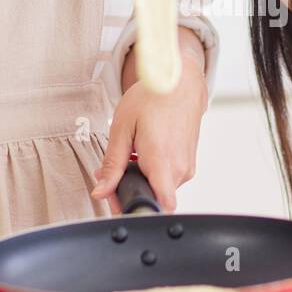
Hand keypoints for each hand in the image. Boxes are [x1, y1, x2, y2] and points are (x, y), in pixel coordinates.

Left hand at [90, 55, 206, 212]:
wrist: (179, 82)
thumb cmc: (152, 98)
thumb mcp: (122, 129)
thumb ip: (113, 165)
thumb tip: (101, 192)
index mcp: (162, 160)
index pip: (161, 206)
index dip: (138, 209)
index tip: (119, 200)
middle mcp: (180, 168)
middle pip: (154, 198)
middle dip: (130, 190)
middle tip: (111, 174)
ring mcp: (188, 166)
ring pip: (161, 188)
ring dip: (142, 179)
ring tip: (129, 155)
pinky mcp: (189, 162)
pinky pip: (169, 178)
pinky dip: (153, 171)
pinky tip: (143, 153)